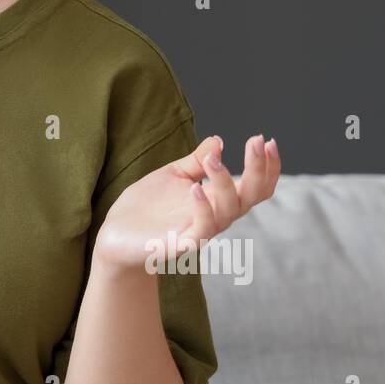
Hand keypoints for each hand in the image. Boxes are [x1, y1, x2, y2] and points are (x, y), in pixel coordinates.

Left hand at [93, 134, 281, 270]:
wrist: (116, 235)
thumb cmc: (147, 206)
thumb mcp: (172, 175)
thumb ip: (196, 161)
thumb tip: (218, 140)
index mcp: (217, 200)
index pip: (255, 186)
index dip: (267, 166)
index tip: (267, 141)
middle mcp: (216, 216)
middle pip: (252, 196)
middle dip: (258, 168)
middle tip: (256, 141)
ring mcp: (201, 231)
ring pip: (229, 210)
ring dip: (224, 182)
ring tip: (212, 159)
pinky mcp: (183, 244)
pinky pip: (202, 229)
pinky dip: (203, 208)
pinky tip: (195, 188)